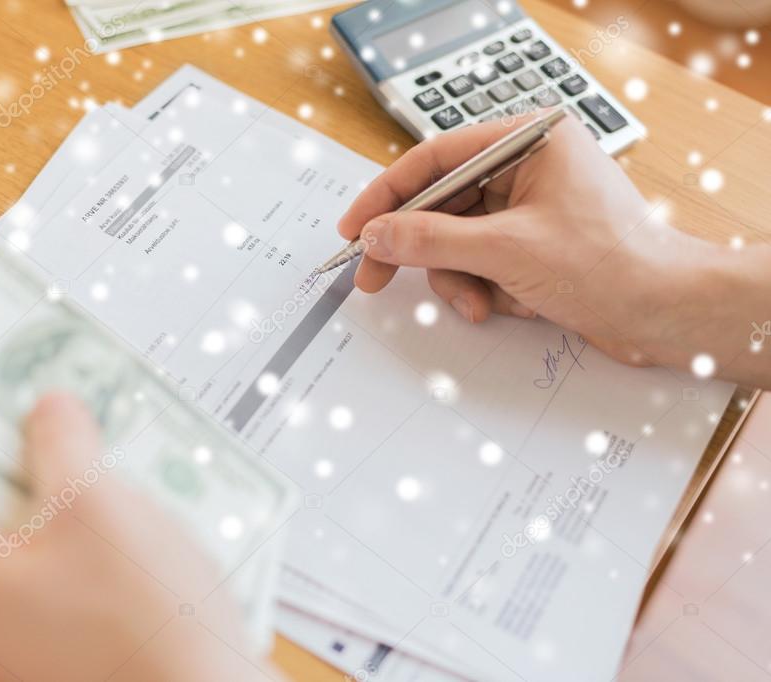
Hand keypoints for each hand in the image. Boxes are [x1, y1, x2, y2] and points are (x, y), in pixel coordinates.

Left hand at [0, 393, 278, 681]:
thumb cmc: (147, 615)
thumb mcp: (100, 502)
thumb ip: (63, 441)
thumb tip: (48, 410)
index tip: (8, 394)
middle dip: (39, 464)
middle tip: (77, 429)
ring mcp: (21, 640)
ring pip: (36, 544)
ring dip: (72, 503)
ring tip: (117, 476)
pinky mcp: (64, 648)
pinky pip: (64, 577)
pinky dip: (90, 546)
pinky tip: (135, 529)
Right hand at [338, 112, 748, 372]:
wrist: (666, 314)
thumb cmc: (612, 265)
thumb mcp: (506, 250)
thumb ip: (431, 240)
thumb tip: (378, 234)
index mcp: (529, 141)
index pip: (437, 158)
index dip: (388, 194)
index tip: (356, 226)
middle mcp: (527, 167)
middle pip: (442, 203)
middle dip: (418, 249)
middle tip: (374, 276)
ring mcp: (529, 208)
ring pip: (457, 241)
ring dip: (459, 278)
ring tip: (478, 302)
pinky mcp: (532, 244)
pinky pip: (480, 262)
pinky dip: (484, 288)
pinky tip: (508, 304)